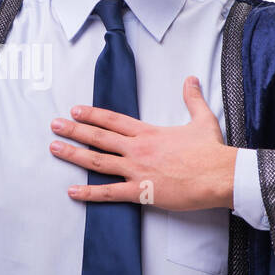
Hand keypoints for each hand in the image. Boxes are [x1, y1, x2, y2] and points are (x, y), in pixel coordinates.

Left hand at [48, 76, 236, 210]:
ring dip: (74, 155)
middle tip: (54, 125)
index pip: (113, 120)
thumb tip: (191, 79)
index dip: (92, 114)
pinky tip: (72, 192)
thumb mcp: (202, 119)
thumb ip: (192, 99)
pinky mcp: (141, 191)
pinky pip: (110, 193)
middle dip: (74, 130)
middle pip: (99, 137)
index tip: (75, 110)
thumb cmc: (211, 151)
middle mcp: (138, 149)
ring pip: (98, 162)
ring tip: (55, 149)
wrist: (219, 175)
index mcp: (149, 132)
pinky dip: (90, 194)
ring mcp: (137, 170)